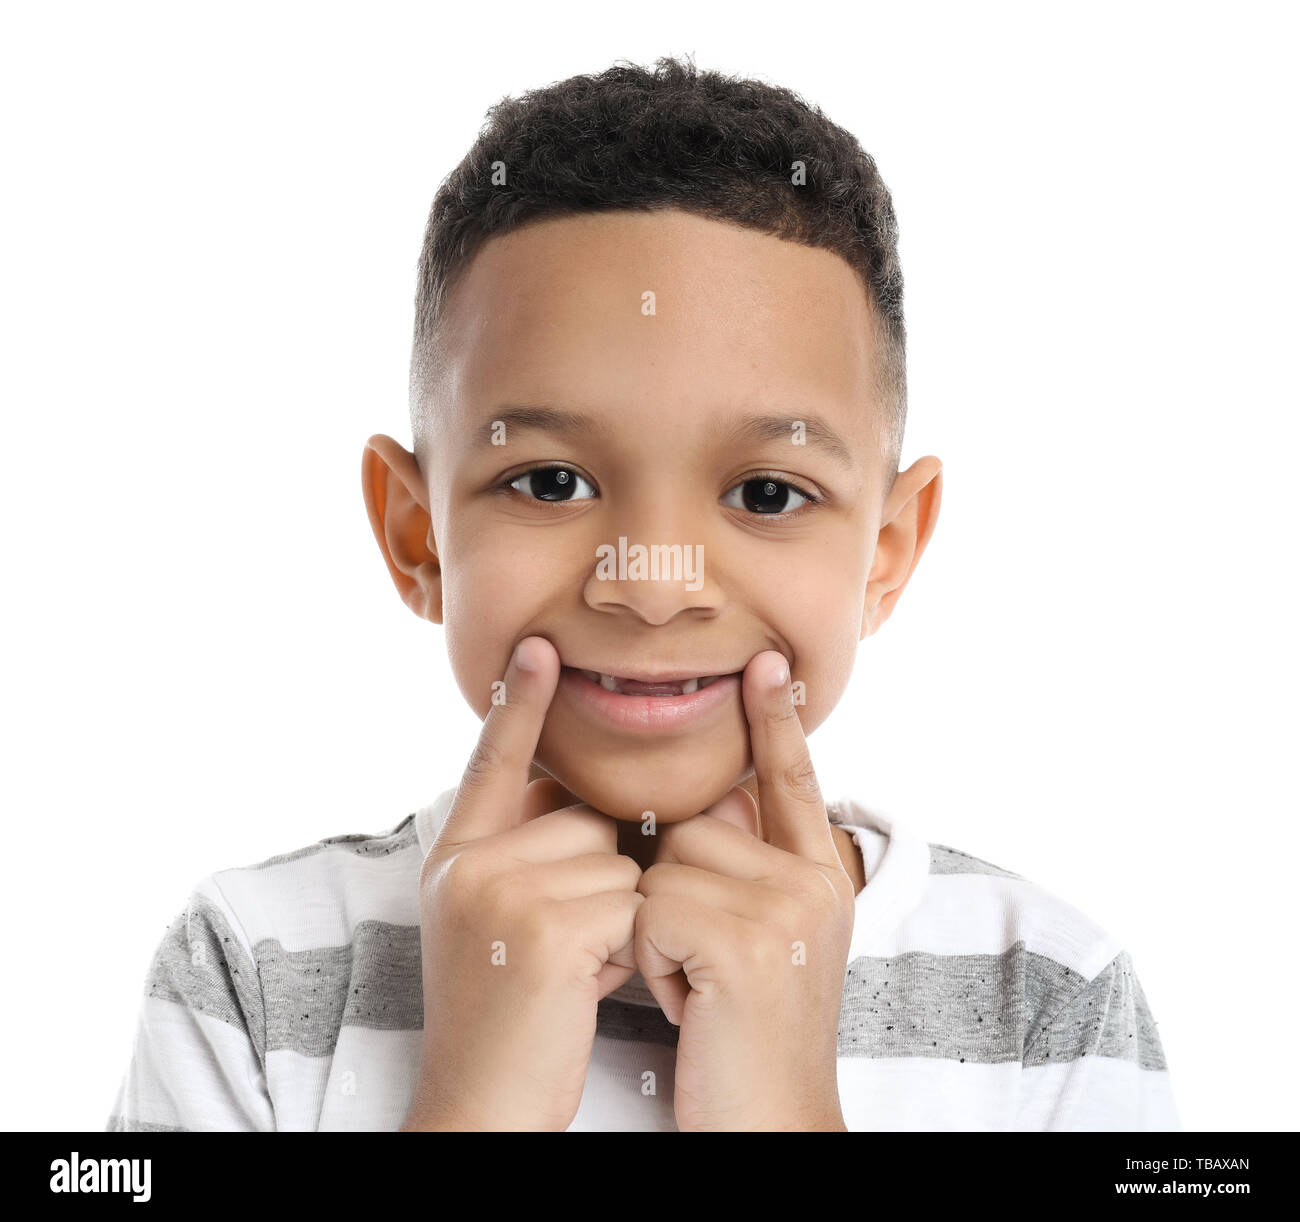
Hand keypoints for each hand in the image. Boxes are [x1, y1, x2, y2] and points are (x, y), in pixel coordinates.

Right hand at [401, 636, 642, 1130]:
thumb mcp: (489, 921)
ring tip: (571, 970)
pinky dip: (623, 949)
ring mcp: (501, 892)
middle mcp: (469, 863)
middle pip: (585, 818)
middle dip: (599, 878)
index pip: (493, 761)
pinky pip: (626, 904)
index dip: (519, 702)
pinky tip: (581, 986)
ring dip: (614, 917)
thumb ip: (523, 854)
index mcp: (456, 855)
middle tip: (564, 947)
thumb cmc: (505, 1014)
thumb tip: (584, 803)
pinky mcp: (543, 929)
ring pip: (615, 861)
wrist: (480, 1103)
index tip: (540, 645)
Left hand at [634, 650, 854, 1130]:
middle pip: (695, 825)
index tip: (765, 662)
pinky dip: (653, 961)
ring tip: (699, 987)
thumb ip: (750, 872)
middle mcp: (813, 882)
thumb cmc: (748, 1035)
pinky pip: (652, 908)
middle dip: (675, 894)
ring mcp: (784, 909)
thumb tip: (708, 809)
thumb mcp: (767, 943)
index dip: (776, 720)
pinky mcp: (744, 941)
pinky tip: (691, 1003)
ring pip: (665, 866)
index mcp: (820, 876)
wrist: (771, 1123)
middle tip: (706, 966)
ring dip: (660, 932)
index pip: (794, 779)